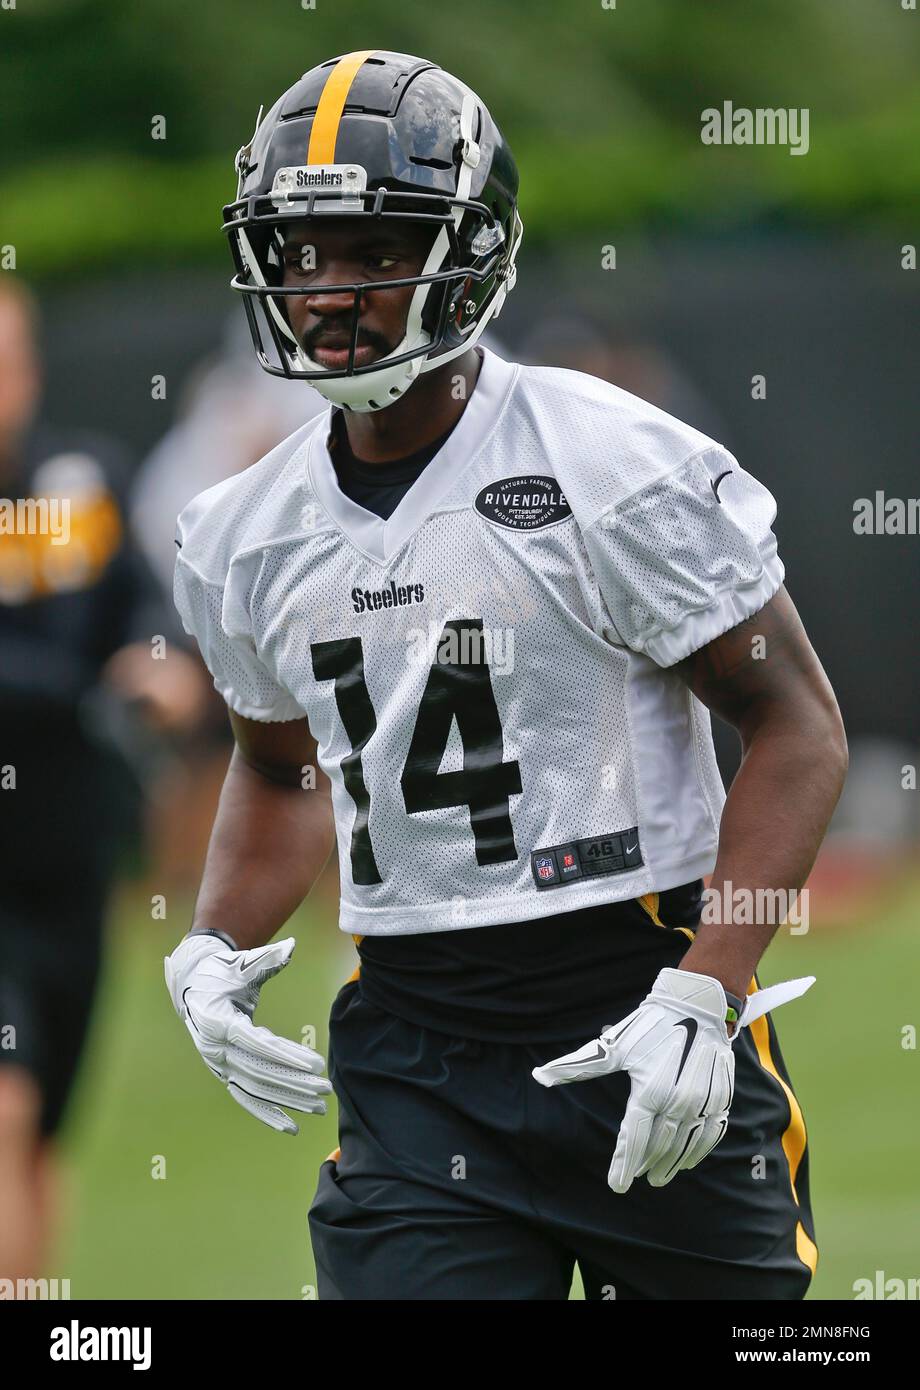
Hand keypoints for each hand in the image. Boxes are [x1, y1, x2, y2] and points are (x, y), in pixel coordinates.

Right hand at [164, 933, 332, 1133]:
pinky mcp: (222, 1072)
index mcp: (220, 1022)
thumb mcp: (241, 963)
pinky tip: (291, 1126)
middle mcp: (216, 1048)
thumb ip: (266, 959)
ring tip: (320, 1107)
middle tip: (327, 1089)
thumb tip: (291, 947)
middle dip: (295, 1083)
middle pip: (260, 1071)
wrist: (191, 983)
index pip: (259, 1045)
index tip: (317, 1065)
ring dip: (288, 1100)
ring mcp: (217, 1064)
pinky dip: (267, 1113)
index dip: (288, 1056)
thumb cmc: (221, 970)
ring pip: (256, 1088)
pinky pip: (245, 1097)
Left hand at [532, 967, 813, 1192]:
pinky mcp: (721, 1098)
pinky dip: (699, 1151)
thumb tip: (539, 1075)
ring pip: (686, 1146)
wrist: (696, 1005)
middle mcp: (679, 1102)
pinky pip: (711, 1133)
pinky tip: (689, 1159)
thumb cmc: (649, 1025)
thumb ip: (577, 1067)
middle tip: (636, 1176)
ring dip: (672, 1165)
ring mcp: (704, 1102)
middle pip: (660, 1147)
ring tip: (659, 1176)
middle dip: (646, 1165)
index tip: (617, 1185)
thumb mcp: (612, 1046)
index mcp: (650, 1092)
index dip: (624, 1164)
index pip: (635, 1139)